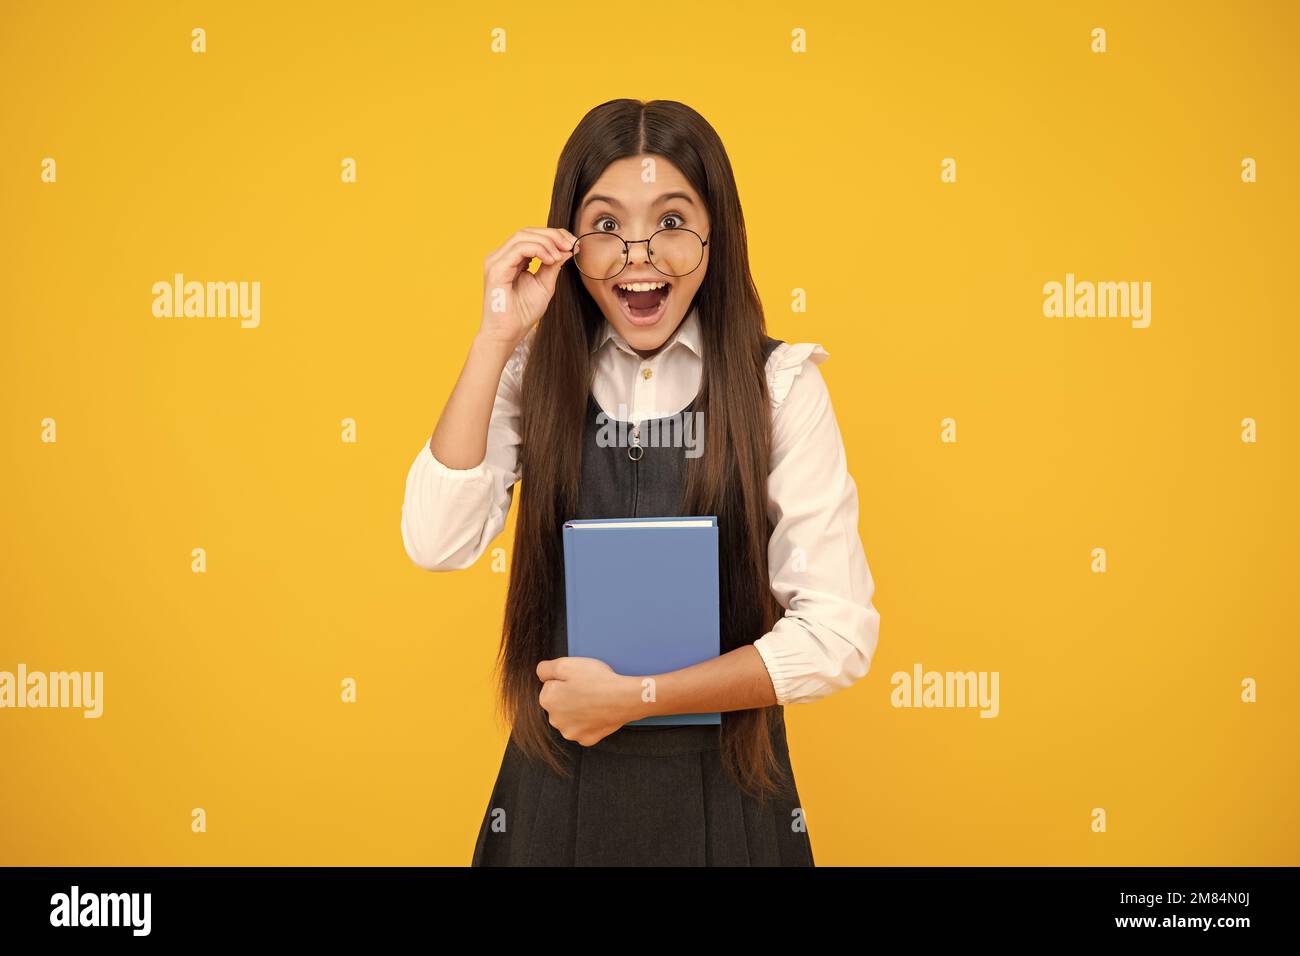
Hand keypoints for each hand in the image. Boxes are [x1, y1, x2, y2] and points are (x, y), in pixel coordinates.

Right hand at [480, 227, 579, 347]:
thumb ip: (553, 265)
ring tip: (562, 253)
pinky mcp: (496, 268)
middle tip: (571, 244)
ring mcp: (496, 261)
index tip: (573, 244)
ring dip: (547, 241)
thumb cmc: (522, 313)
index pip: (531, 236)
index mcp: (510, 259)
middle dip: (552, 235)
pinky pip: (519, 248)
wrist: (508, 334)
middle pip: (527, 231)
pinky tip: (551, 259)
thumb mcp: (544, 285)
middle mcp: (500, 257)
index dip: (553, 236)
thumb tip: (567, 248)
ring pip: (523, 236)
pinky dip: (539, 249)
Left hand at [536, 657, 641, 746]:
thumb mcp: (566, 664)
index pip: (550, 687)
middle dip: (569, 697)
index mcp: (547, 700)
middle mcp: (555, 720)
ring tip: (594, 700)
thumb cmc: (596, 680)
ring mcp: (571, 732)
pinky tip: (599, 712)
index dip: (564, 680)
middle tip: (587, 688)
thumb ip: (545, 668)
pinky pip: (585, 729)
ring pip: (571, 718)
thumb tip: (540, 674)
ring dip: (578, 711)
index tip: (578, 679)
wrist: (624, 698)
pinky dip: (590, 722)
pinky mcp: (586, 739)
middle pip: (559, 704)